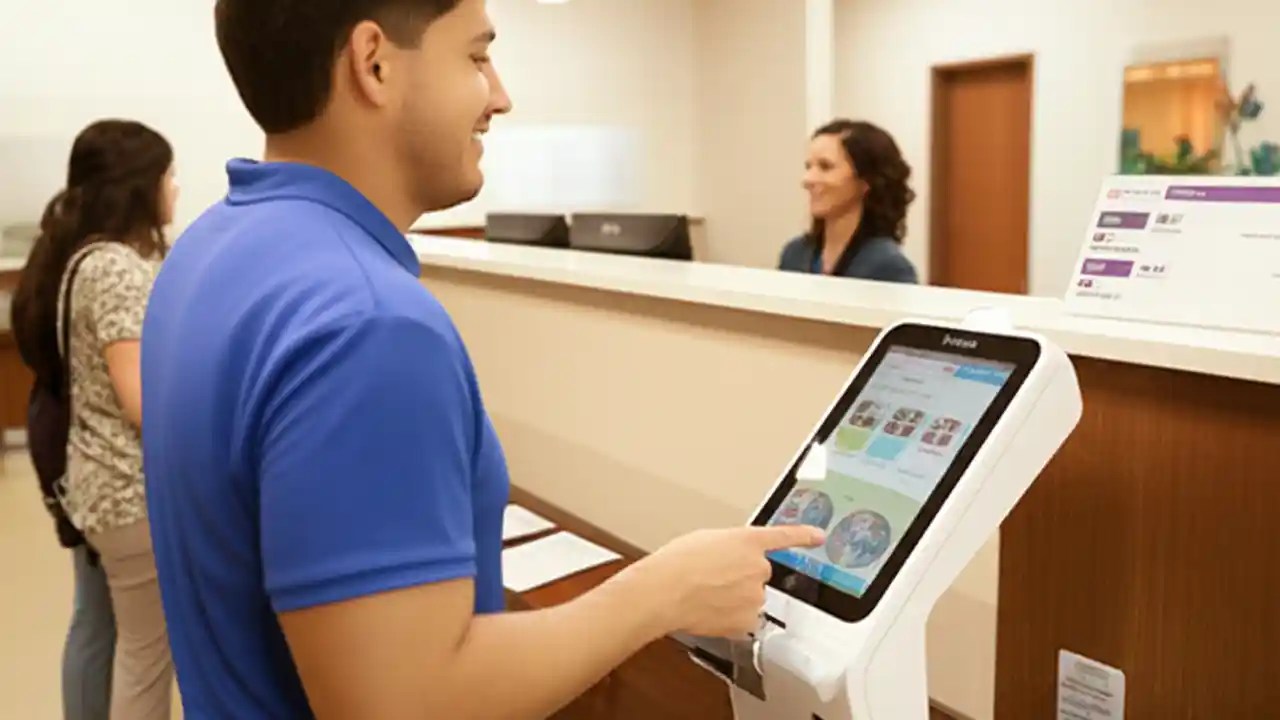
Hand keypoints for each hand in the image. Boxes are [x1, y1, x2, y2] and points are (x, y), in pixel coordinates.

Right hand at [624, 525, 825, 638]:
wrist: (664, 591)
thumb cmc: (675, 563)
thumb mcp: (704, 539)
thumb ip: (727, 546)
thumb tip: (729, 557)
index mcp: (747, 541)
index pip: (783, 537)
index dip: (803, 536)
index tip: (819, 536)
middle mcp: (758, 567)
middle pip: (757, 573)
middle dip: (740, 576)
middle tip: (712, 578)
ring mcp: (755, 595)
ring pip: (749, 597)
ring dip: (733, 597)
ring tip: (705, 594)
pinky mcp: (747, 619)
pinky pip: (742, 618)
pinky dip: (729, 617)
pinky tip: (708, 610)